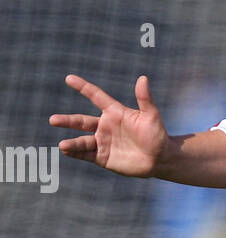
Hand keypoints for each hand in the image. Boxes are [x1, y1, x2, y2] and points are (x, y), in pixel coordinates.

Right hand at [51, 74, 169, 177]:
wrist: (160, 158)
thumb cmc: (157, 135)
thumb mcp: (151, 115)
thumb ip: (144, 99)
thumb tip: (143, 78)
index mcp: (114, 112)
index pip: (96, 96)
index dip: (83, 87)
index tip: (68, 78)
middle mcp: (105, 126)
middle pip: (82, 121)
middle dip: (67, 120)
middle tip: (53, 120)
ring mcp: (103, 142)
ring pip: (82, 141)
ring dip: (72, 143)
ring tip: (62, 145)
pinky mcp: (103, 157)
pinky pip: (86, 154)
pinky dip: (76, 153)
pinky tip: (66, 151)